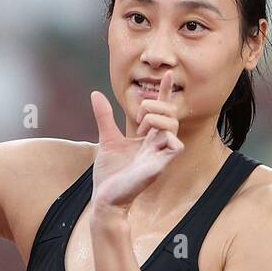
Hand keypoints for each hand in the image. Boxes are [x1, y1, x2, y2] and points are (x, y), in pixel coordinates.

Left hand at [89, 72, 183, 213]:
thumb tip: (95, 94)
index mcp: (148, 137)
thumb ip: (105, 117)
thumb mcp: (107, 139)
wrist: (105, 197)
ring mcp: (160, 154)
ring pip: (173, 125)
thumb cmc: (110, 174)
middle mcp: (157, 144)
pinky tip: (149, 137)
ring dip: (157, 117)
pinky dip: (166, 135)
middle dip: (156, 104)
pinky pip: (176, 145)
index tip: (165, 72)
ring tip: (141, 126)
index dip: (164, 92)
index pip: (161, 110)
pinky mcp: (161, 165)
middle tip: (139, 116)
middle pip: (171, 114)